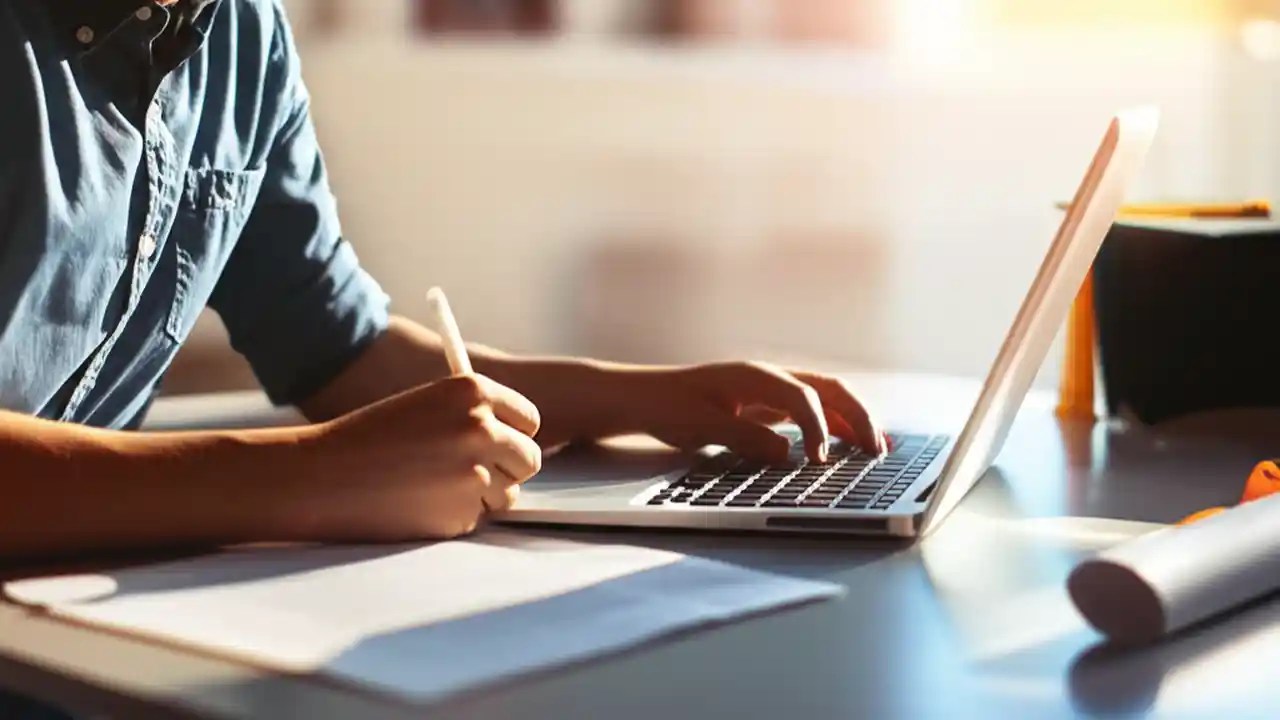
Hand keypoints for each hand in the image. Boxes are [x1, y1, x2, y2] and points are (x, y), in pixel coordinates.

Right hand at [302, 375, 540, 540]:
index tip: (499, 444)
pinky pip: (479, 518)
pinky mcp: (462, 513)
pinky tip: (419, 504)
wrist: (321, 475)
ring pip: (508, 493)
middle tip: (473, 473)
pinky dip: (457, 516)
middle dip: (508, 469)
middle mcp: (482, 428)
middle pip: (529, 458)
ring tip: (434, 486)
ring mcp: (475, 473)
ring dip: (483, 496)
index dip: (513, 434)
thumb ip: (471, 417)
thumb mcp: (426, 406)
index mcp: (473, 391)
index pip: (528, 418)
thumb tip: (516, 440)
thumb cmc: (368, 438)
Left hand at [624, 362, 885, 463]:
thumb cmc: (666, 405)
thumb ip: (745, 438)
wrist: (642, 396)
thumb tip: (786, 454)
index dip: (817, 428)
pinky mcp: (765, 405)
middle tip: (876, 450)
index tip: (820, 460)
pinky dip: (830, 427)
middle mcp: (768, 377)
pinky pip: (807, 412)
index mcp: (754, 376)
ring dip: (850, 420)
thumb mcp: (702, 425)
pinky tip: (843, 447)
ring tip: (875, 449)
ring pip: (823, 399)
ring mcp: (769, 390)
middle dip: (856, 417)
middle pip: (827, 389)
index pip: (802, 397)